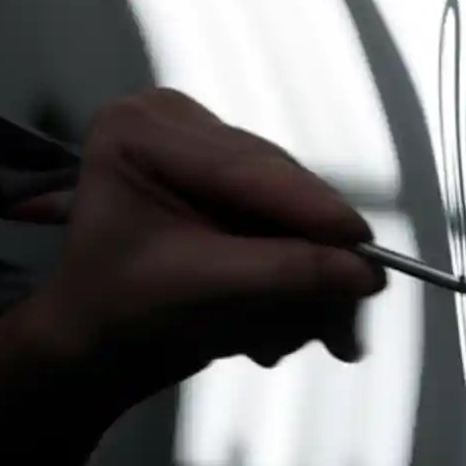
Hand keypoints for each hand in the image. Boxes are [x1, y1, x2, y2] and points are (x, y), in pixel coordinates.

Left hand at [25, 89, 384, 405]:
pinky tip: (293, 322)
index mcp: (143, 128)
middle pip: (279, 186)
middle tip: (349, 321)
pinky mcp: (240, 179)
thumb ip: (281, 274)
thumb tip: (366, 274)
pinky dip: (303, 273)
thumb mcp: (199, 290)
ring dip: (314, 275)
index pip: (242, 168)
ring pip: (295, 206)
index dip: (310, 209)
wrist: (99, 343)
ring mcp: (213, 148)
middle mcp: (181, 122)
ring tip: (323, 338)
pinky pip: (294, 220)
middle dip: (316, 256)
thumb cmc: (121, 311)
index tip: (361, 245)